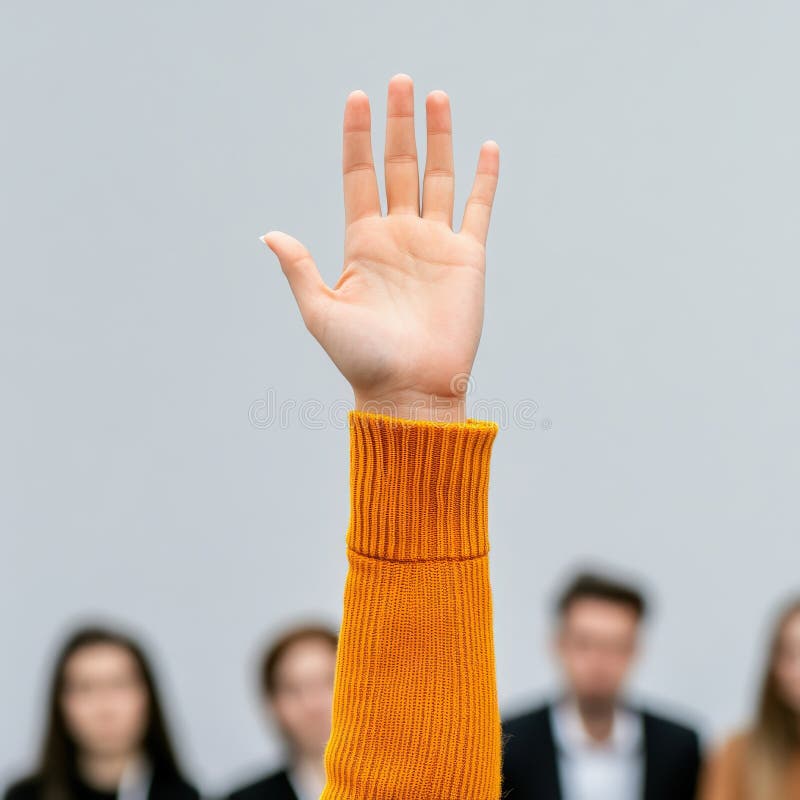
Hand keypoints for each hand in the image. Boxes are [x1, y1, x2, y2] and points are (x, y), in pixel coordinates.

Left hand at [261, 73, 498, 420]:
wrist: (411, 390)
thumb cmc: (363, 359)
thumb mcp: (321, 313)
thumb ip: (300, 269)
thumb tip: (270, 234)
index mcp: (362, 244)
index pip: (359, 177)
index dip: (357, 138)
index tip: (356, 98)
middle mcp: (398, 237)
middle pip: (398, 166)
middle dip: (398, 124)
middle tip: (399, 81)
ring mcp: (434, 244)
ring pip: (438, 177)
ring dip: (438, 138)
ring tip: (435, 96)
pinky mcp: (467, 258)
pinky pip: (478, 209)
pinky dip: (484, 178)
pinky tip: (486, 147)